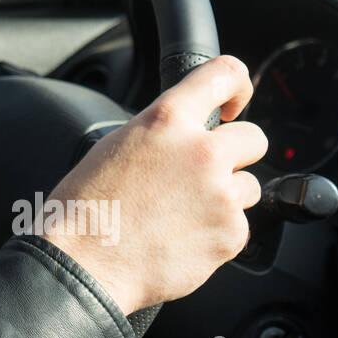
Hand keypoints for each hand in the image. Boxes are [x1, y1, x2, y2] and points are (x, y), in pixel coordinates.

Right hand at [42, 55, 265, 315]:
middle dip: (234, 154)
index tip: (233, 102)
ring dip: (225, 197)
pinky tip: (180, 238)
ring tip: (182, 214)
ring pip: (248, 187)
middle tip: (204, 173)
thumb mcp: (114, 146)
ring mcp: (221, 195)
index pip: (223, 74)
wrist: (83, 263)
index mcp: (166, 120)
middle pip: (253, 138)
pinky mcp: (231, 235)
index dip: (235, 86)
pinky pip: (239, 226)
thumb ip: (159, 135)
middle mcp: (201, 152)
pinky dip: (216, 232)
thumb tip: (180, 139)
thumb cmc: (85, 209)